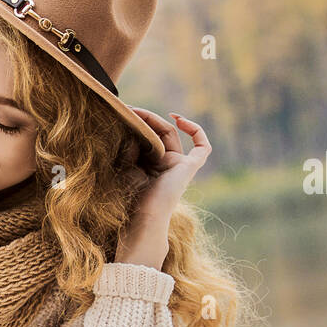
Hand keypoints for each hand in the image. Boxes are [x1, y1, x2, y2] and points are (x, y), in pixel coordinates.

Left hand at [116, 109, 211, 262]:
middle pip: (157, 135)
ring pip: (170, 135)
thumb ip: (130, 148)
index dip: (136, 127)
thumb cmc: (131, 200)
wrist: (143, 218)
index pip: (147, 141)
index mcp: (151, 167)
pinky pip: (202, 148)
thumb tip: (132, 128)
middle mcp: (167, 165)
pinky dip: (195, 131)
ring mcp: (179, 166)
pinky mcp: (189, 168)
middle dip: (143, 120)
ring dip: (154, 121)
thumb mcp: (125, 168)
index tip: (124, 115)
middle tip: (126, 109)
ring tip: (136, 112)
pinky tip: (177, 119)